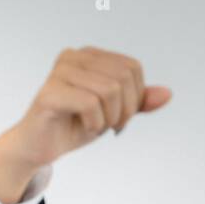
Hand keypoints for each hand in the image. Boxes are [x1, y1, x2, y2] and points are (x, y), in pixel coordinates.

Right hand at [0, 46, 171, 203]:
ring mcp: (59, 72)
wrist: (37, 148)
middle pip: (123, 77)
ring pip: (110, 90)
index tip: (122, 119)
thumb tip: (167, 94)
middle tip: (113, 127)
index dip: (136, 97)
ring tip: (97, 128)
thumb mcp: (112, 113)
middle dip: (125, 109)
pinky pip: (90, 103)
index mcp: (89, 55)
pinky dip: (95, 123)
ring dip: (110, 118)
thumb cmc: (73, 126)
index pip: (132, 68)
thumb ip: (138, 102)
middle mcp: (73, 57)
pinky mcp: (49, 93)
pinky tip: (86, 129)